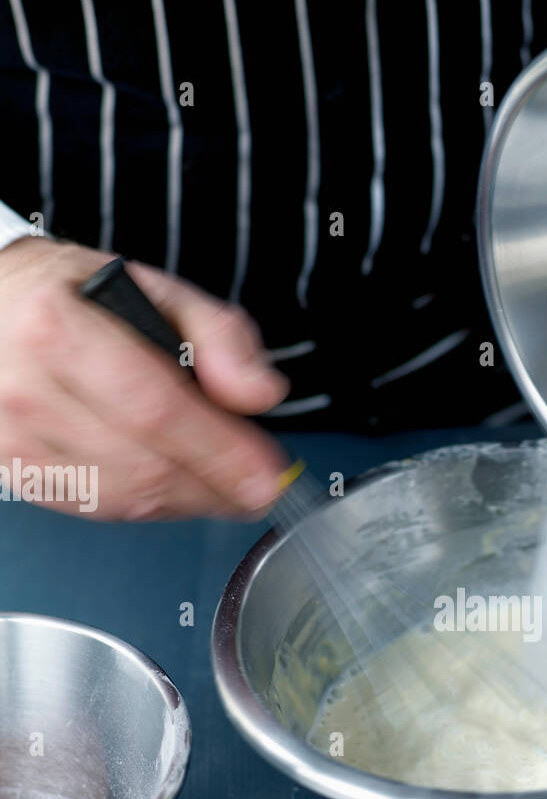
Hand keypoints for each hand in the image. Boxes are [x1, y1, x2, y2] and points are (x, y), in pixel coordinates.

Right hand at [0, 237, 289, 518]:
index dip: (219, 451)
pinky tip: (173, 484)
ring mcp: (15, 439)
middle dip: (216, 484)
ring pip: (127, 498)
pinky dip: (151, 505)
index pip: (154, 407)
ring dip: (188, 499)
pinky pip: (102, 509)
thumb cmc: (75, 298)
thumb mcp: (156, 289)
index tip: (268, 476)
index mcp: (58, 328)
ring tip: (220, 480)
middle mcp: (27, 389)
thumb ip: (220, 335)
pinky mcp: (18, 475)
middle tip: (260, 485)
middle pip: (144, 464)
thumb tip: (262, 393)